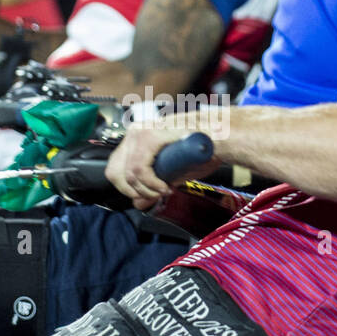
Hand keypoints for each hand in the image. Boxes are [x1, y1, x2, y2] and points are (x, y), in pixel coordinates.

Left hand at [105, 124, 219, 210]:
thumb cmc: (202, 149)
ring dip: (145, 189)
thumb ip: (152, 185)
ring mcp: (140, 132)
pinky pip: (139, 169)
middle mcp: (134, 132)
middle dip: (133, 191)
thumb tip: (137, 203)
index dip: (128, 189)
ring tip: (164, 191)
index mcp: (136, 138)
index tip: (149, 196)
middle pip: (114, 172)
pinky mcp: (149, 136)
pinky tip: (166, 187)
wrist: (222, 134)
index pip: (115, 168)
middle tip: (155, 196)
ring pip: (127, 173)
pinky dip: (151, 184)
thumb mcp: (172, 172)